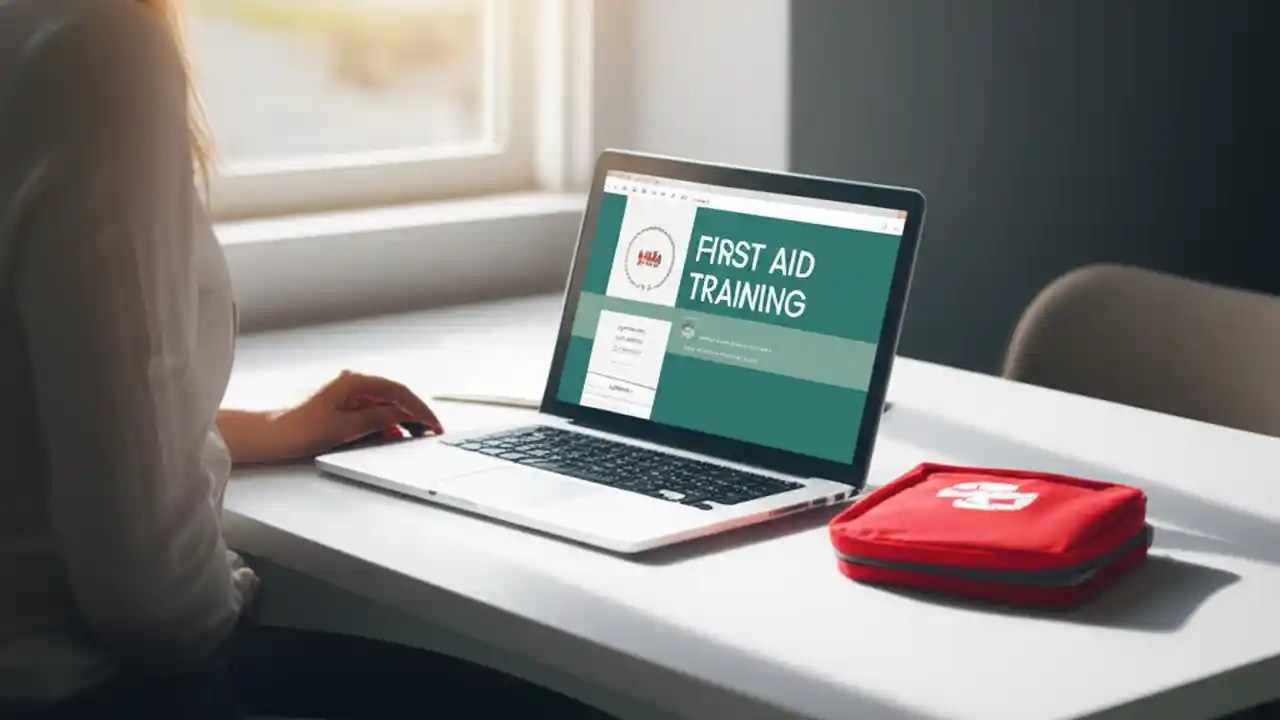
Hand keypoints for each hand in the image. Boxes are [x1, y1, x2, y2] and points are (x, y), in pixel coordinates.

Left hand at [274, 370, 443, 457]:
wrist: (269, 436)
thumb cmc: (298, 428)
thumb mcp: (346, 427)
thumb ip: (378, 419)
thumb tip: (401, 415)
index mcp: (354, 382)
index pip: (398, 392)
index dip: (419, 408)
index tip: (433, 424)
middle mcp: (351, 384)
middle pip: (392, 396)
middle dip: (413, 413)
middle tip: (430, 431)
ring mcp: (345, 395)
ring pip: (382, 405)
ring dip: (399, 420)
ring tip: (414, 436)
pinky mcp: (340, 407)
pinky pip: (369, 412)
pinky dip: (383, 424)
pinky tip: (389, 436)